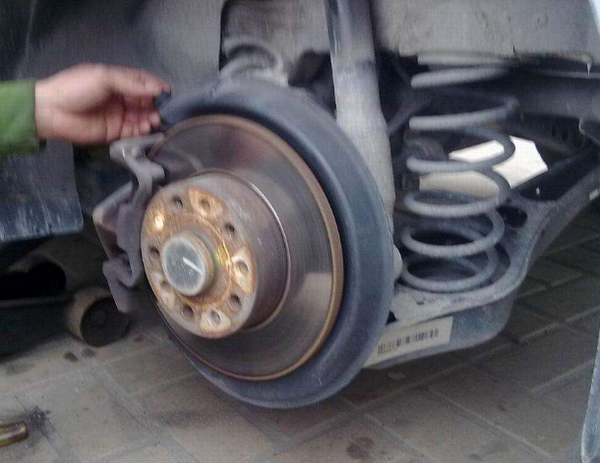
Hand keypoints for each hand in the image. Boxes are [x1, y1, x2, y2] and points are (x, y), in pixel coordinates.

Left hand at [35, 64, 170, 144]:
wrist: (51, 111)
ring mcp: (119, 116)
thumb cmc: (76, 88)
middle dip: (155, 106)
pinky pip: (134, 132)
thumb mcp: (104, 77)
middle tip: (159, 112)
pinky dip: (142, 131)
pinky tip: (144, 129)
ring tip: (152, 121)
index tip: (168, 94)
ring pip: (142, 117)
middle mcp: (121, 98)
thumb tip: (158, 89)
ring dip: (150, 119)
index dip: (156, 87)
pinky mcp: (115, 133)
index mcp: (118, 81)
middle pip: (146, 102)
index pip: (143, 83)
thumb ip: (131, 83)